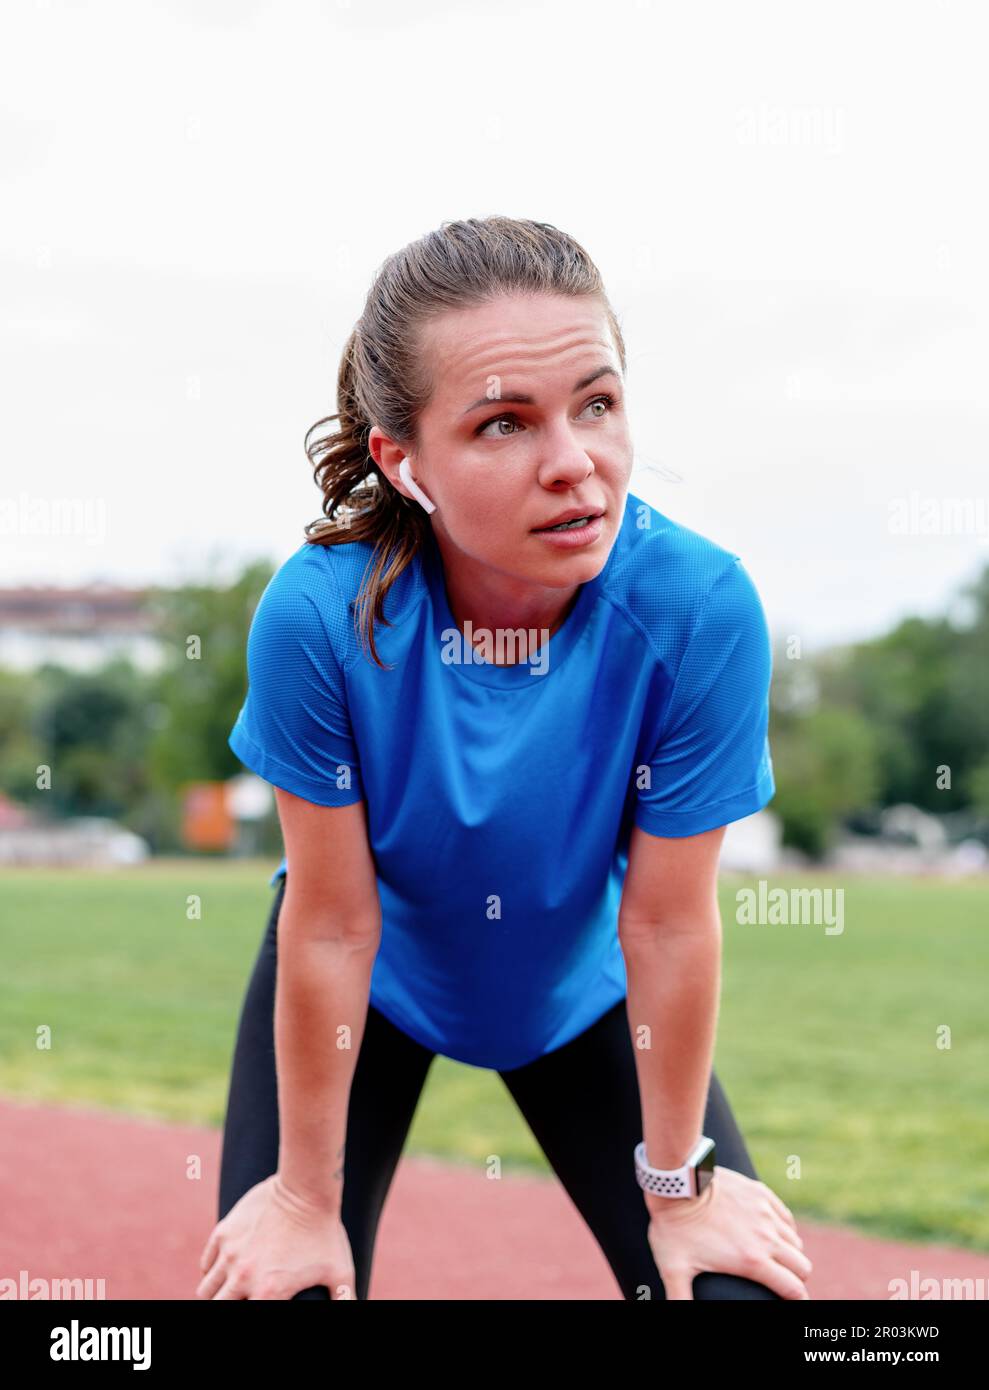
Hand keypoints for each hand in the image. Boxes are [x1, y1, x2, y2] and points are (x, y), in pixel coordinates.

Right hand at [197, 1173, 357, 1299]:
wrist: (305, 1188)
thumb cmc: (325, 1231)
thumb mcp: (340, 1270)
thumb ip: (344, 1297)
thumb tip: (355, 1306)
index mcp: (269, 1292)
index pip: (246, 1319)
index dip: (250, 1315)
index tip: (256, 1302)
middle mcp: (243, 1277)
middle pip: (218, 1306)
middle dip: (228, 1306)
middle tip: (239, 1299)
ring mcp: (230, 1254)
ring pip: (207, 1289)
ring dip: (216, 1293)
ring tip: (227, 1292)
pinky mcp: (223, 1233)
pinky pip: (206, 1262)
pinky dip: (211, 1270)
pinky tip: (222, 1270)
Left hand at [645, 1165, 811, 1299]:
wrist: (679, 1181)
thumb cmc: (675, 1226)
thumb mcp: (674, 1268)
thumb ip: (679, 1297)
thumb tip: (678, 1314)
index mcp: (751, 1260)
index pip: (793, 1289)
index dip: (798, 1301)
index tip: (794, 1304)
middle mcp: (766, 1237)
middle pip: (801, 1266)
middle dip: (796, 1279)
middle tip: (783, 1283)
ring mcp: (765, 1213)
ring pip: (795, 1242)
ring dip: (790, 1254)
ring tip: (777, 1260)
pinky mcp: (761, 1193)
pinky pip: (786, 1217)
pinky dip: (785, 1230)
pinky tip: (774, 1233)